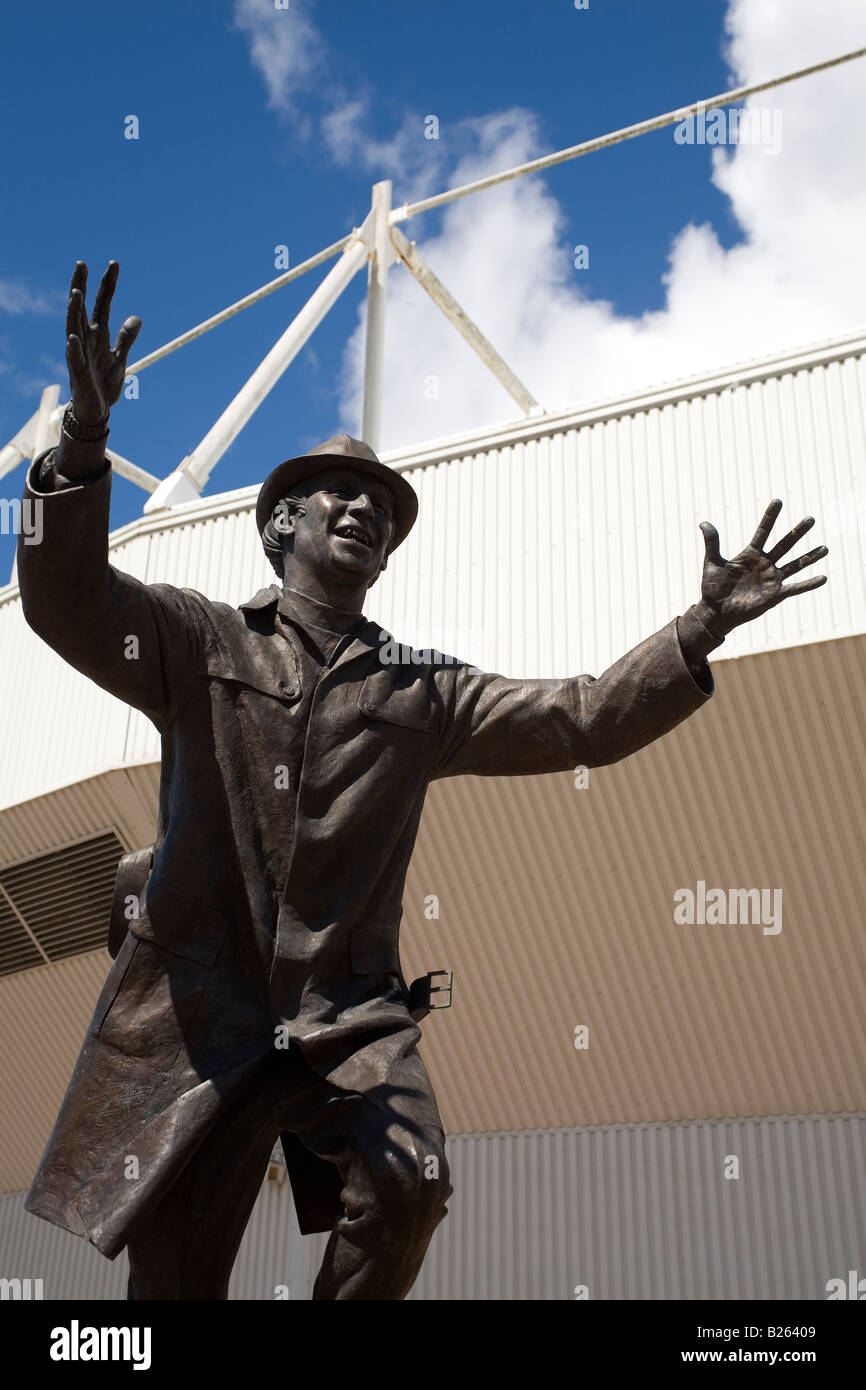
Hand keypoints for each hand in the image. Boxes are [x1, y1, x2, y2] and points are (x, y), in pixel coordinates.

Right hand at [65, 261, 140, 424]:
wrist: (96, 411)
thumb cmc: (103, 383)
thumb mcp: (119, 358)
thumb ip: (126, 338)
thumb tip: (136, 316)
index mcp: (98, 335)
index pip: (102, 304)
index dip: (107, 285)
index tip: (113, 263)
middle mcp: (86, 340)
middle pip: (82, 309)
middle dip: (81, 287)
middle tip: (81, 264)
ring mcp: (80, 355)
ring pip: (74, 329)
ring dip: (74, 311)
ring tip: (76, 293)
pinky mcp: (79, 373)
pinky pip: (74, 359)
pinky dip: (73, 349)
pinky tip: (72, 337)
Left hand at [698, 501, 827, 634]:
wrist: (716, 612)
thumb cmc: (713, 588)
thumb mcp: (712, 563)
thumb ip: (712, 543)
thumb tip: (703, 522)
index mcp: (750, 554)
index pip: (763, 531)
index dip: (770, 517)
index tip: (778, 501)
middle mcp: (764, 563)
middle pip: (785, 544)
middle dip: (797, 532)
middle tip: (811, 519)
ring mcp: (772, 579)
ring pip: (795, 565)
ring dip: (810, 557)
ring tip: (825, 548)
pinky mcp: (775, 595)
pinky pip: (795, 588)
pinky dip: (809, 584)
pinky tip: (823, 578)